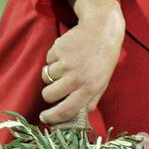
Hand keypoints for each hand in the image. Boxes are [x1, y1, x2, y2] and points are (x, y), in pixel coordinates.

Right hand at [39, 0, 124, 124]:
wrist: (101, 30)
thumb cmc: (104, 59)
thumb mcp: (103, 81)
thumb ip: (91, 99)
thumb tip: (77, 115)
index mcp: (90, 88)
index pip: (67, 110)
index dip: (53, 117)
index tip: (45, 118)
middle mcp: (77, 77)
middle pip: (49, 95)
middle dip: (50, 93)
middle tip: (58, 86)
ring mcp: (66, 63)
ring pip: (46, 77)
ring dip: (53, 74)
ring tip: (68, 65)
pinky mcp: (57, 50)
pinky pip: (47, 61)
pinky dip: (53, 59)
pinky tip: (68, 53)